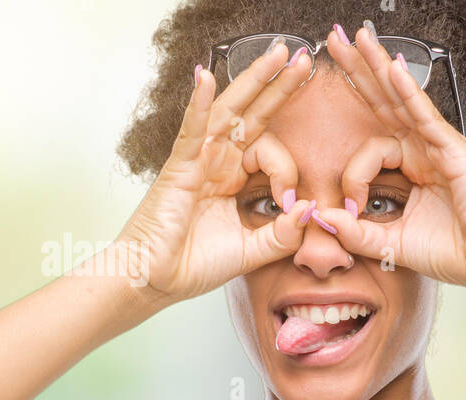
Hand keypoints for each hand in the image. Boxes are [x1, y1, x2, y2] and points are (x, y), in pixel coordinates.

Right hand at [115, 41, 317, 307]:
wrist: (155, 280)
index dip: (287, 172)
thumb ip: (283, 234)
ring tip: (276, 54)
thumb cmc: (193, 264)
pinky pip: (191, 130)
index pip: (271, 153)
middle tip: (304, 59)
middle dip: (280, 87)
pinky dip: (199, 104)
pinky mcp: (179, 168)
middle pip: (254, 115)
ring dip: (253, 81)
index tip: (290, 203)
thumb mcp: (252, 251)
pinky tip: (207, 78)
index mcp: (233, 178)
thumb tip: (310, 210)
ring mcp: (198, 160)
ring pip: (229, 112)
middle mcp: (217, 162)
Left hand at [314, 26, 465, 295]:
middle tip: (334, 40)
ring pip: (402, 99)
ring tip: (358, 38)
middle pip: (384, 103)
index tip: (352, 207)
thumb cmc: (454, 253)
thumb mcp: (393, 244)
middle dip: (358, 72)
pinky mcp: (453, 150)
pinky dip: (409, 91)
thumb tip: (322, 217)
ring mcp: (439, 146)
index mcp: (412, 169)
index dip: (352, 174)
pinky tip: (393, 68)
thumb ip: (357, 233)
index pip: (370, 149)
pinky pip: (425, 115)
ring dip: (378, 67)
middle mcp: (424, 151)